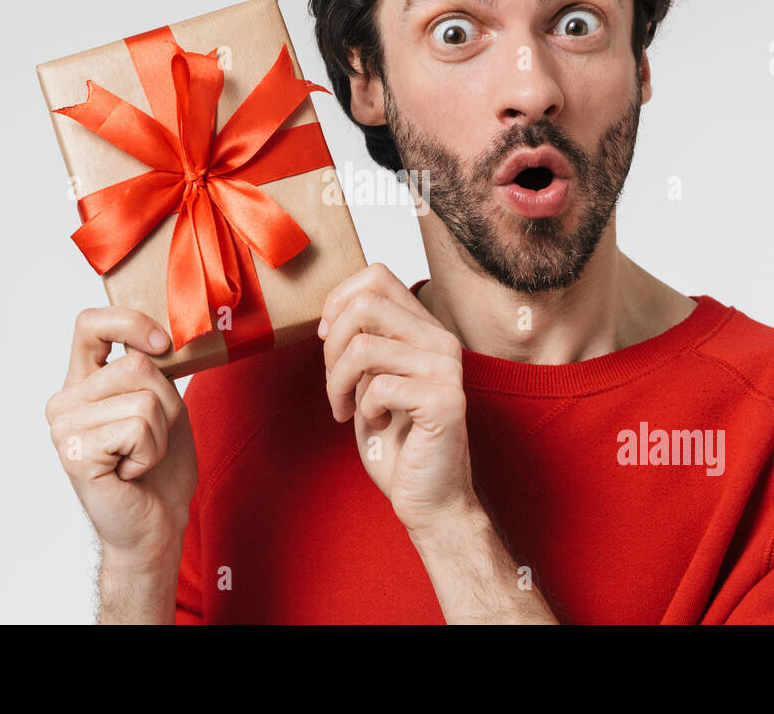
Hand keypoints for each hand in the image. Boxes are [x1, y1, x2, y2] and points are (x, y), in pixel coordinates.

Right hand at [45, 307, 196, 567]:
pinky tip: (129, 473)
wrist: (156, 523)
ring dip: (160, 434)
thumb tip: (163, 338)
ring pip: (144, 399)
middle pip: (136, 365)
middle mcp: (65, 400)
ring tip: (140, 458)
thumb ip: (153, 369)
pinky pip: (138, 427)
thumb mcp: (163, 403)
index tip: (162, 344)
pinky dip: (150, 452)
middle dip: (166, 404)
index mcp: (83, 382)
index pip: (90, 323)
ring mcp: (63, 426)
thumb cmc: (159, 467)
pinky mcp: (74, 452)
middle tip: (151, 440)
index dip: (129, 322)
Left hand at [319, 263, 475, 535]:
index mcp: (424, 329)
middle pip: (364, 305)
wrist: (429, 497)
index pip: (376, 276)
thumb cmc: (396, 441)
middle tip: (332, 382)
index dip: (339, 300)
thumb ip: (362, 342)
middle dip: (331, 346)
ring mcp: (446, 369)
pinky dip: (363, 409)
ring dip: (338, 383)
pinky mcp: (444, 401)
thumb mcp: (370, 379)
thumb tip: (333, 312)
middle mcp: (440, 340)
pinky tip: (376, 424)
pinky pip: (380, 386)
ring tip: (345, 408)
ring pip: (364, 346)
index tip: (327, 340)